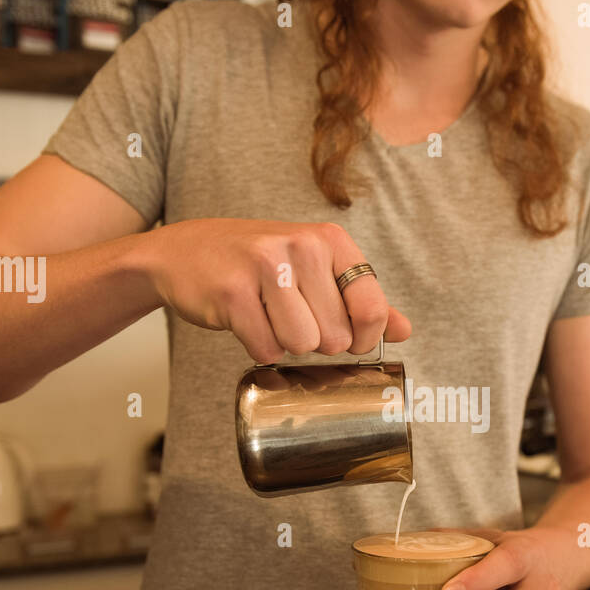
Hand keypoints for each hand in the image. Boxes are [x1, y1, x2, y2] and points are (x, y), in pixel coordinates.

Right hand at [141, 218, 411, 362]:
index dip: (364, 338)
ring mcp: (265, 267)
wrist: (183, 251)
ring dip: (285, 344)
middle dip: (315, 340)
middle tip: (290, 315)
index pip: (372, 308)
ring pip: (302, 345)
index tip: (348, 337)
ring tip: (268, 316)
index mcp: (330, 240)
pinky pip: (266, 349)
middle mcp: (301, 246)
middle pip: (335, 337)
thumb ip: (363, 299)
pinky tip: (246, 320)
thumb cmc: (258, 264)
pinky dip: (258, 347)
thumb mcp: (315, 269)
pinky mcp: (233, 293)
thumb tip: (405, 330)